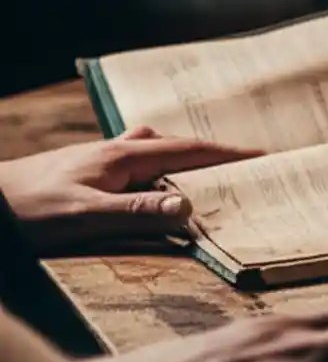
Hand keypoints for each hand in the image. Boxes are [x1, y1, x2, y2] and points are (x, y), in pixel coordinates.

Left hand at [0, 126, 260, 251]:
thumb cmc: (31, 210)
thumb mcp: (85, 215)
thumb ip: (137, 211)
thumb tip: (188, 208)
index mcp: (124, 157)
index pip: (189, 150)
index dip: (228, 153)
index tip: (263, 155)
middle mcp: (117, 151)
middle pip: (177, 146)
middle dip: (214, 154)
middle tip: (245, 167)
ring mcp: (102, 158)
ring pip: (156, 152)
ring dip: (185, 159)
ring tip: (207, 175)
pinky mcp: (89, 170)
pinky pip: (139, 162)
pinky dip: (160, 168)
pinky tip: (155, 184)